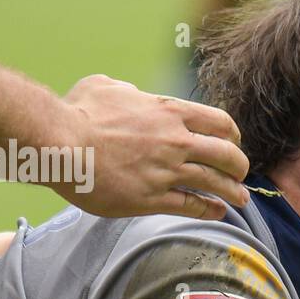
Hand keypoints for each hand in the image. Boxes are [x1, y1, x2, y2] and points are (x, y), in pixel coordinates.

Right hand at [54, 74, 251, 218]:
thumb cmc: (77, 113)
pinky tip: (217, 212)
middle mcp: (175, 141)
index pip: (220, 123)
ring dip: (233, 191)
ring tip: (240, 198)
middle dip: (239, 165)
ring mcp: (166, 171)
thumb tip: (131, 94)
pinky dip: (209, 210)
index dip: (232, 135)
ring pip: (215, 183)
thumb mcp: (106, 87)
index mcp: (169, 112)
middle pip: (227, 154)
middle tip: (240, 173)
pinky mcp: (152, 198)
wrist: (58, 144)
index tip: (233, 142)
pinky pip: (191, 205)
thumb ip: (128, 91)